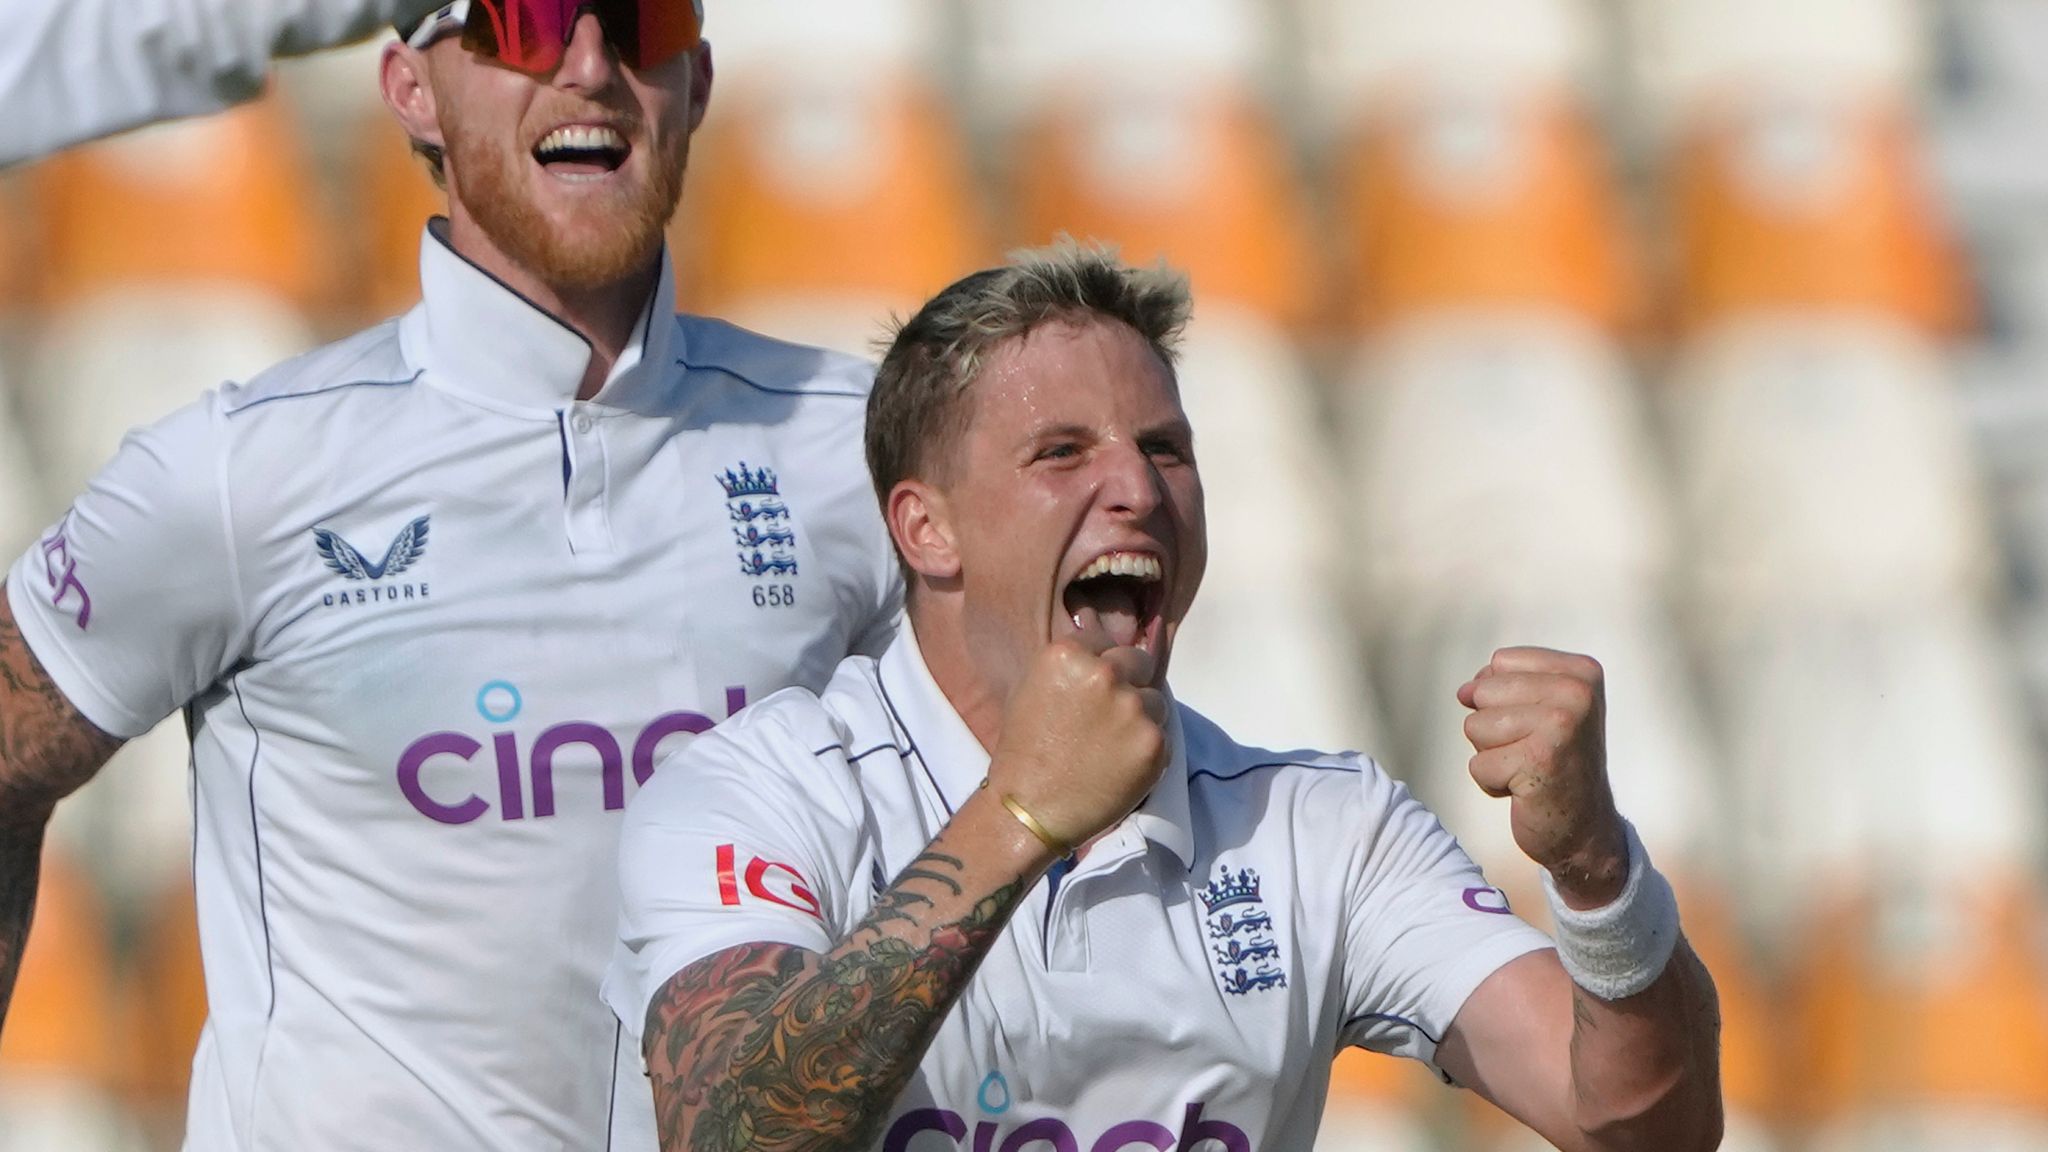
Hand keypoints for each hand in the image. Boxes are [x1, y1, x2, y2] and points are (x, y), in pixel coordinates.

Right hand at [987, 640, 1169, 851]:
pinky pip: (1162, 735)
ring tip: (1112, 745)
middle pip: (1140, 661)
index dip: (1101, 663)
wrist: (1029, 809)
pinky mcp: (1154, 742)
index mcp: (1069, 654)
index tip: (1093, 686)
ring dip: (1141, 717)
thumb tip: (1102, 655)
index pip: (1105, 640)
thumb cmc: (1022, 751)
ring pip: (1156, 700)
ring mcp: (1134, 708)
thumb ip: (1071, 666)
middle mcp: (1106, 673)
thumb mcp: (1032, 688)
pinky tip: (1120, 765)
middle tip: (1111, 712)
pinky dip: (1146, 749)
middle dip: (1130, 680)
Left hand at [1456, 647, 1628, 907]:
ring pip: (1475, 726)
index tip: (1537, 724)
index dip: (1502, 697)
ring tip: (1527, 767)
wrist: (1585, 829)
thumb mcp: (1541, 709)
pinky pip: (1477, 764)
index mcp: (1581, 672)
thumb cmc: (1556, 764)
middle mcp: (1576, 693)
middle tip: (1531, 750)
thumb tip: (1464, 691)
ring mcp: (1560, 725)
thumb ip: (1502, 685)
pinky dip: (1492, 783)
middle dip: (1493, 727)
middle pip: (1484, 691)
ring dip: (1491, 754)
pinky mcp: (1538, 761)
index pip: (1501, 662)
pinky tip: (1524, 789)